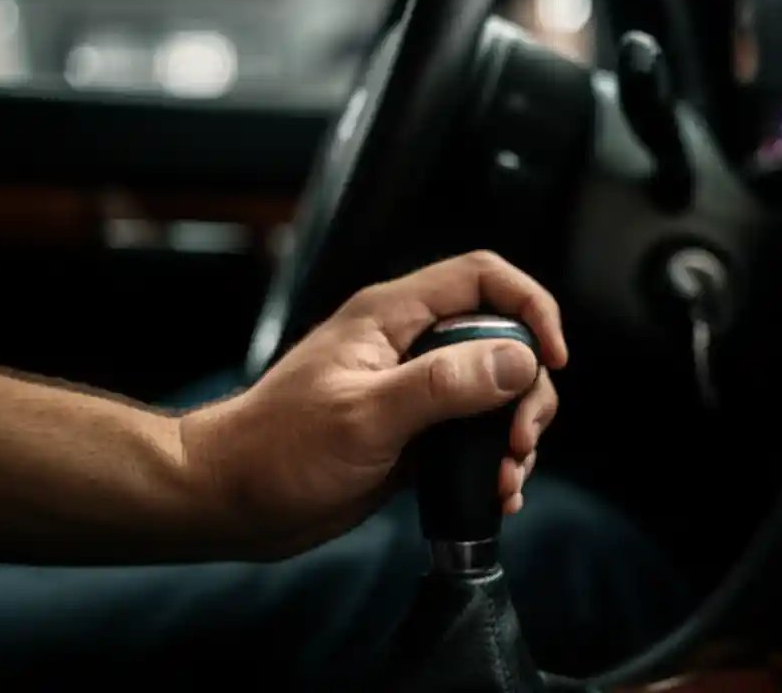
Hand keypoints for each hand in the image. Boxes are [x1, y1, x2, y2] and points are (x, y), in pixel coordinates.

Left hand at [180, 251, 566, 556]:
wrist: (231, 502)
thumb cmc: (278, 450)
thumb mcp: (367, 414)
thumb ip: (445, 384)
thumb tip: (519, 361)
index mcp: (394, 317)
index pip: (482, 278)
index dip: (529, 307)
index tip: (550, 358)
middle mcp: (409, 346)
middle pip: (502, 341)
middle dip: (527, 390)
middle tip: (520, 440)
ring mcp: (413, 391)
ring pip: (495, 392)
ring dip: (514, 434)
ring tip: (506, 477)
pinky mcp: (414, 435)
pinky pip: (474, 435)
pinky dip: (494, 461)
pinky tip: (495, 492)